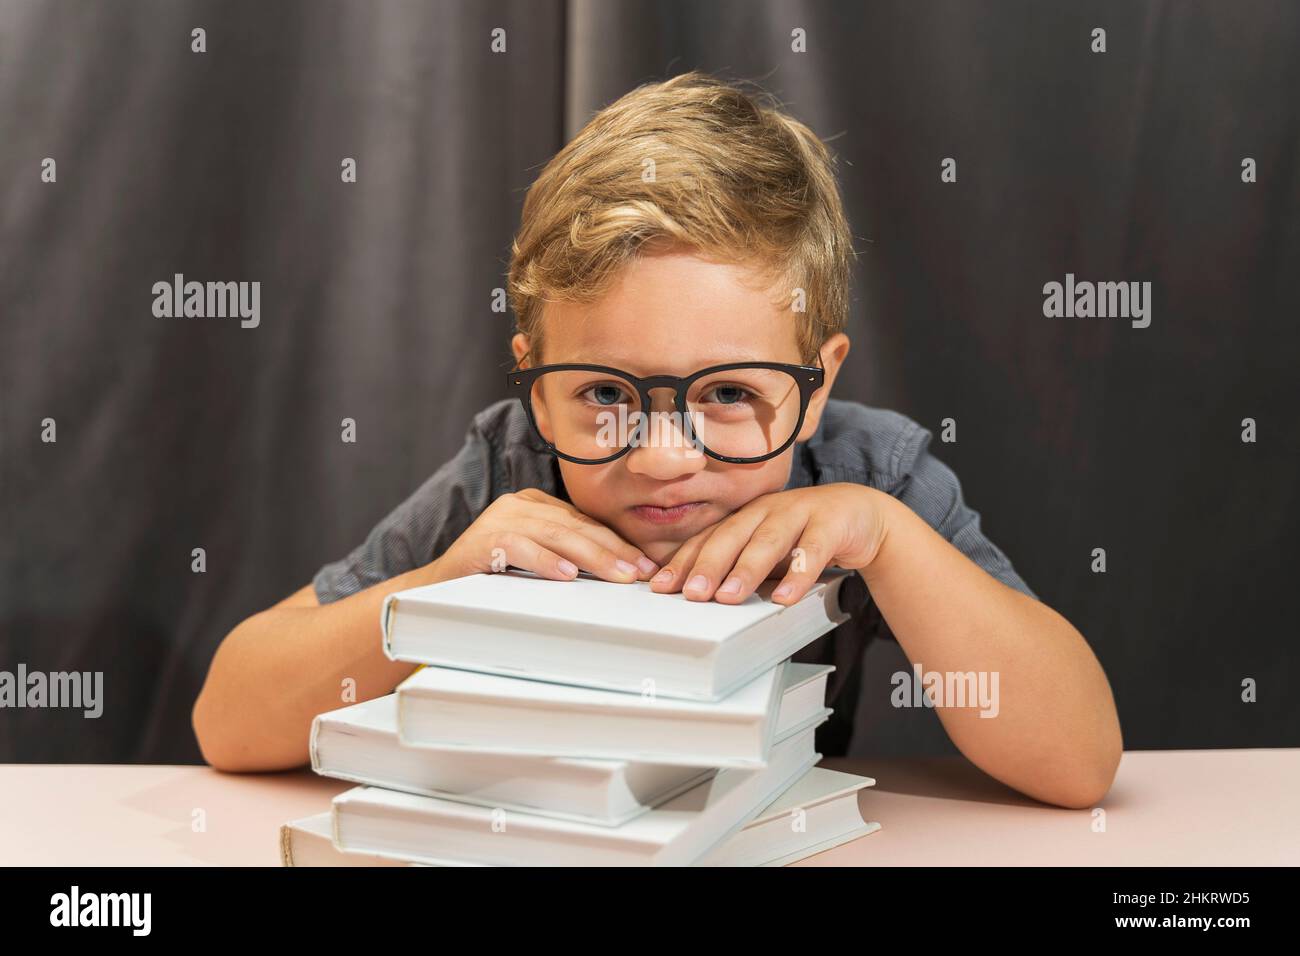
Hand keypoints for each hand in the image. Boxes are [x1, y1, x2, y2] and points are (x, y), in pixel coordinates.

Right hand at [433, 488, 658, 583]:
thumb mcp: (534, 560)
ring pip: (556, 535)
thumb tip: (616, 572)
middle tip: (640, 572)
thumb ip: (565, 556)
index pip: (584, 523)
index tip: (644, 565)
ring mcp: (501, 518)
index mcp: (535, 505)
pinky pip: (520, 548)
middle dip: (613, 550)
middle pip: (576, 526)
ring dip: (591, 557)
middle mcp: (520, 505)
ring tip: (617, 576)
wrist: (435, 589)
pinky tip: (567, 576)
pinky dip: (546, 562)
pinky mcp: (483, 540)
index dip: (617, 543)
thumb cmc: (491, 578)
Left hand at [648, 483, 889, 604]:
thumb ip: (740, 565)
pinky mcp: (831, 522)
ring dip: (746, 570)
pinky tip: (785, 597)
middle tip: (690, 594)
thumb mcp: (769, 549)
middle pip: (732, 536)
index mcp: (746, 516)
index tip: (661, 587)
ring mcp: (800, 511)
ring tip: (728, 597)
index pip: (708, 538)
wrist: (862, 514)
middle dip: (708, 565)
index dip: (684, 562)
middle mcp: (767, 510)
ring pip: (768, 540)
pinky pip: (813, 550)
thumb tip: (699, 596)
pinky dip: (798, 574)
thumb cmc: (806, 535)